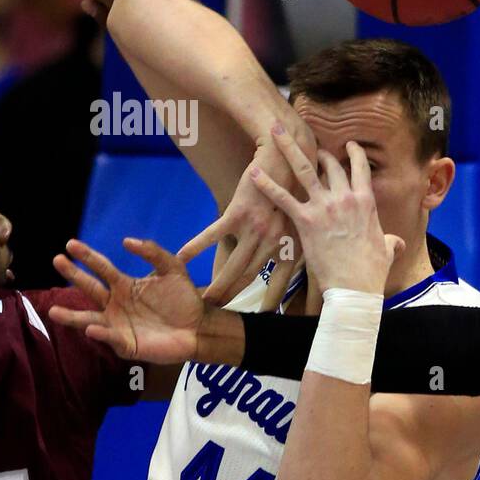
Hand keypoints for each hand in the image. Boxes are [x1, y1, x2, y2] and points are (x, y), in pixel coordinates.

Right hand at [49, 237, 205, 363]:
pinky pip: (111, 338)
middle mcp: (116, 304)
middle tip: (57, 260)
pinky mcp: (126, 344)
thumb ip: (153, 252)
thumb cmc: (184, 299)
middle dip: (74, 275)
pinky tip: (93, 328)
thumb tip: (126, 241)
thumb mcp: (173, 269)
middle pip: (90, 289)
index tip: (70, 244)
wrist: (199, 327)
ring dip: (72, 316)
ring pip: (90, 319)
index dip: (87, 256)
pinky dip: (101, 334)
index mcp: (125, 286)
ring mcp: (118, 325)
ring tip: (53, 311)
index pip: (102, 268)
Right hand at [181, 134, 304, 308]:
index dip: (277, 303)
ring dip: (219, 284)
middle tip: (227, 320)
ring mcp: (256, 227)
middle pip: (254, 279)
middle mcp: (276, 240)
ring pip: (234, 264)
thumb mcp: (299, 221)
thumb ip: (290, 246)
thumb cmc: (293, 190)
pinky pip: (212, 235)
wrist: (287, 156)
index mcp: (293, 244)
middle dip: (239, 300)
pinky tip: (180, 259)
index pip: (286, 282)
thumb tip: (288, 272)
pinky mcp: (237, 212)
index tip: (271, 323)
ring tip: (205, 300)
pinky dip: (195, 247)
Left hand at [248, 124, 403, 295]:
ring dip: (289, 148)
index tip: (349, 145)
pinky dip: (267, 184)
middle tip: (308, 142)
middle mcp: (345, 197)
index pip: (360, 168)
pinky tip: (253, 172)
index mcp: (366, 201)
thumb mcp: (387, 250)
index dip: (354, 153)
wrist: (355, 286)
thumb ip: (391, 241)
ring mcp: (323, 207)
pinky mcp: (305, 220)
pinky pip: (282, 197)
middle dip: (319, 151)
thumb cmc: (372, 270)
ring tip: (277, 131)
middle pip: (330, 164)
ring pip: (304, 169)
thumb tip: (397, 244)